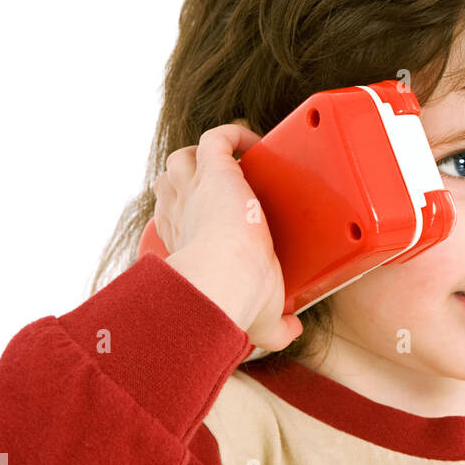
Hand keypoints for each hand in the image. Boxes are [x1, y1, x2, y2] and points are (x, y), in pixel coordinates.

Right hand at [153, 124, 302, 351]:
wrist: (229, 280)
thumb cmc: (236, 303)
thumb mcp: (260, 322)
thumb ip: (277, 329)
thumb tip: (292, 332)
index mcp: (186, 245)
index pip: (179, 219)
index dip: (192, 212)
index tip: (216, 217)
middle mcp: (183, 214)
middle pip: (172, 183)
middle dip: (189, 178)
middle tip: (222, 184)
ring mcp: (195, 189)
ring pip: (183, 158)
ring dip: (203, 154)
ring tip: (236, 160)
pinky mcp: (215, 170)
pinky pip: (216, 137)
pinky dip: (233, 133)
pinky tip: (252, 141)